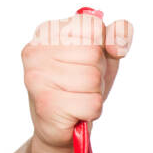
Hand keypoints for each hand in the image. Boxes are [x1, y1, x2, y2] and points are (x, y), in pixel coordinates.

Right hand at [23, 12, 133, 150]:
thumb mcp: (104, 55)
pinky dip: (92, 111)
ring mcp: (37, 77)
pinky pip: (92, 103)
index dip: (103, 46)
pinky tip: (75, 111)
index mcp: (47, 32)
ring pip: (93, 78)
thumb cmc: (81, 86)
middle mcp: (36, 51)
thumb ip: (116, 35)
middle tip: (82, 83)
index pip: (93, 25)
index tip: (89, 59)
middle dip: (98, 72)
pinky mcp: (46, 103)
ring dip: (95, 92)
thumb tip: (117, 40)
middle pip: (94, 54)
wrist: (63, 126)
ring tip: (78, 96)